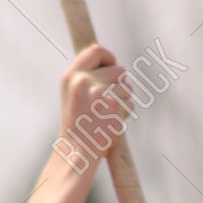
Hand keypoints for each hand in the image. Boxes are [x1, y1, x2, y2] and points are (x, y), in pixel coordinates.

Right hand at [59, 44, 133, 159]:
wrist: (76, 152)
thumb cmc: (77, 125)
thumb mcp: (73, 95)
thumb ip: (88, 77)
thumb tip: (114, 65)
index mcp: (71, 76)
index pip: (96, 50)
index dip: (109, 57)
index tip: (113, 67)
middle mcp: (83, 80)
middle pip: (118, 69)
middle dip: (120, 84)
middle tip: (109, 102)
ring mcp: (98, 92)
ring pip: (127, 86)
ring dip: (124, 100)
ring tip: (108, 114)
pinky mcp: (112, 106)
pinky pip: (130, 102)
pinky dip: (126, 112)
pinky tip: (112, 123)